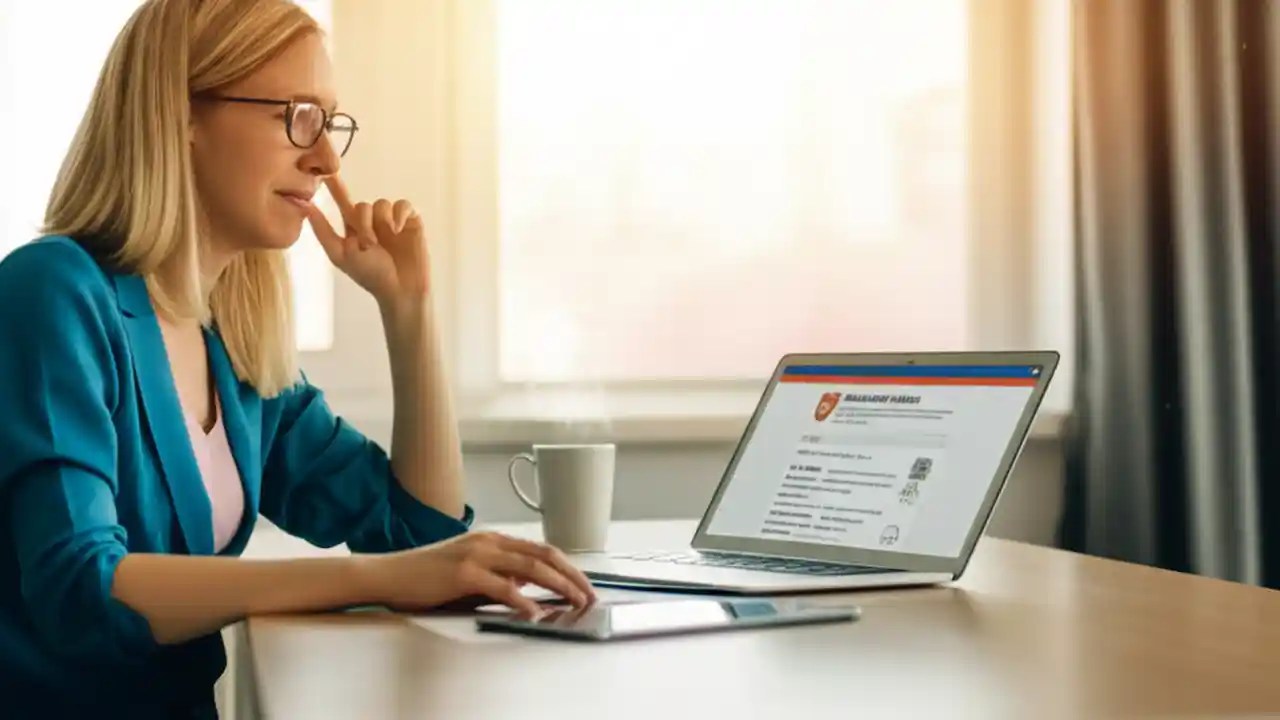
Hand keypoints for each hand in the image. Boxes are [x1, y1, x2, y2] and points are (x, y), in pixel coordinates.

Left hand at [304, 174, 429, 307]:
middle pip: (363, 204)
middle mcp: (374, 220)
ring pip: (382, 204)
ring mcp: (393, 220)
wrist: (399, 289)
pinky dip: (399, 215)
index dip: (335, 183)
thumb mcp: (340, 254)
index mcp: (355, 226)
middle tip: (368, 244)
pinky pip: (403, 205)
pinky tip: (398, 230)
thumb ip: (322, 230)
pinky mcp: (411, 221)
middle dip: (363, 223)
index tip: (325, 166)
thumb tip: (306, 206)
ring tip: (383, 242)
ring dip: (380, 223)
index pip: (343, 199)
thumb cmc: (370, 275)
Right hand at [359, 531, 597, 617]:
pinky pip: (503, 587)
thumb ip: (499, 578)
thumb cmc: (426, 577)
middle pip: (544, 555)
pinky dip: (524, 601)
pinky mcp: (464, 572)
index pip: (541, 550)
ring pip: (531, 568)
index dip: (567, 567)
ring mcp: (478, 554)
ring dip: (559, 586)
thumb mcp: (470, 573)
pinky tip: (537, 612)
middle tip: (590, 595)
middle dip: (572, 576)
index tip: (584, 584)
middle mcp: (489, 542)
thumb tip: (527, 589)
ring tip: (575, 602)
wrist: (389, 574)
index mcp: (493, 540)